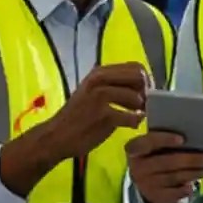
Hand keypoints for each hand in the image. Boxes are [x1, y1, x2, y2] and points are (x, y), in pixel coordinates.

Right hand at [0, 62, 149, 197]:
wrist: (56, 136)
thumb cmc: (77, 115)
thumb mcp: (91, 90)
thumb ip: (112, 84)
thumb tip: (141, 85)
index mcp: (99, 72)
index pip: (135, 66)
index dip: (145, 79)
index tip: (143, 92)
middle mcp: (100, 80)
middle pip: (139, 78)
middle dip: (146, 92)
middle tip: (142, 105)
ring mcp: (101, 97)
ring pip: (137, 97)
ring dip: (142, 109)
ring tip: (135, 116)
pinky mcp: (104, 117)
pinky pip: (133, 117)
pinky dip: (136, 122)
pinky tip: (131, 125)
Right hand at [127, 132, 202, 202]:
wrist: (147, 182)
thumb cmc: (156, 155)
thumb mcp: (155, 147)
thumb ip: (166, 141)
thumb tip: (194, 138)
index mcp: (135, 149)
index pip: (147, 143)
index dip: (164, 140)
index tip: (182, 139)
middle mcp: (138, 167)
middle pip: (165, 163)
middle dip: (189, 160)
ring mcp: (145, 184)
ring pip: (172, 178)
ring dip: (192, 173)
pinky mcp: (155, 197)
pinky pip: (174, 193)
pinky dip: (185, 189)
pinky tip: (193, 185)